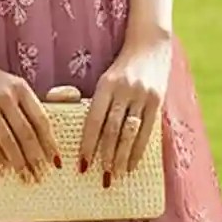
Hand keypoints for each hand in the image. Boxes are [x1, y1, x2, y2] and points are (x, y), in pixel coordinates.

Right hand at [0, 54, 60, 180]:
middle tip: (41, 176)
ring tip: (24, 177)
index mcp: (21, 88)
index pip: (41, 120)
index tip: (55, 161)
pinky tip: (1, 169)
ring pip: (8, 139)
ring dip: (17, 161)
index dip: (49, 142)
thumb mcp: (13, 85)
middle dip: (35, 158)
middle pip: (26, 132)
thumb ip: (26, 106)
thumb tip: (40, 140)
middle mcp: (7, 96)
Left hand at [80, 35, 170, 182]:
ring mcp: (142, 96)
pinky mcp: (157, 101)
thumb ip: (88, 99)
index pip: (94, 120)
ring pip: (130, 132)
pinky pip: (148, 131)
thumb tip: (64, 111)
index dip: (88, 143)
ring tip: (116, 175)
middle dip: (106, 156)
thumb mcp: (104, 80)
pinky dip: (139, 150)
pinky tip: (133, 164)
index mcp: (106, 85)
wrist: (151, 44)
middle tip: (102, 177)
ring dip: (123, 157)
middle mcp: (124, 91)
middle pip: (113, 129)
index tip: (83, 164)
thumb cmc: (122, 67)